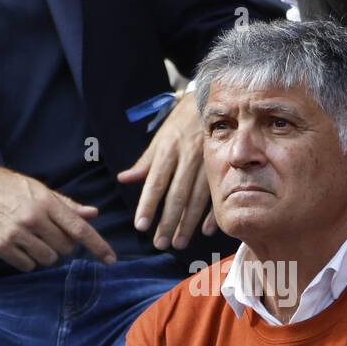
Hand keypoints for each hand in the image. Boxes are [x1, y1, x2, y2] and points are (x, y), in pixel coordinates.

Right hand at [0, 158, 115, 271]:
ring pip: (47, 260)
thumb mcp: (39, 189)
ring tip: (32, 239)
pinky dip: (27, 260)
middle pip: (65, 249)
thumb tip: (93, 214)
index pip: (79, 229)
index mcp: (46, 203)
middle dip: (63, 246)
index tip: (111, 260)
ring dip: (45, 254)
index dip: (98, 246)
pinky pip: (27, 266)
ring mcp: (15, 234)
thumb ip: (66, 205)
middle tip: (49, 235)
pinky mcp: (0, 247)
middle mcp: (33, 219)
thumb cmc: (8, 187)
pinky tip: (19, 246)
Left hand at [116, 93, 217, 250]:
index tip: (140, 226)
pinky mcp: (223, 166)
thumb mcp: (160, 138)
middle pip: (177, 195)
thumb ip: (144, 162)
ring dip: (188, 223)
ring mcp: (207, 163)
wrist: (212, 101)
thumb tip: (124, 179)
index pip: (155, 182)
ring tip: (178, 242)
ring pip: (197, 198)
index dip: (148, 205)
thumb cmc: (181, 122)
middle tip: (160, 244)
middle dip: (168, 221)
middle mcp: (188, 158)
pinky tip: (205, 231)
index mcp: (168, 150)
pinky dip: (212, 213)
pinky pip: (217, 193)